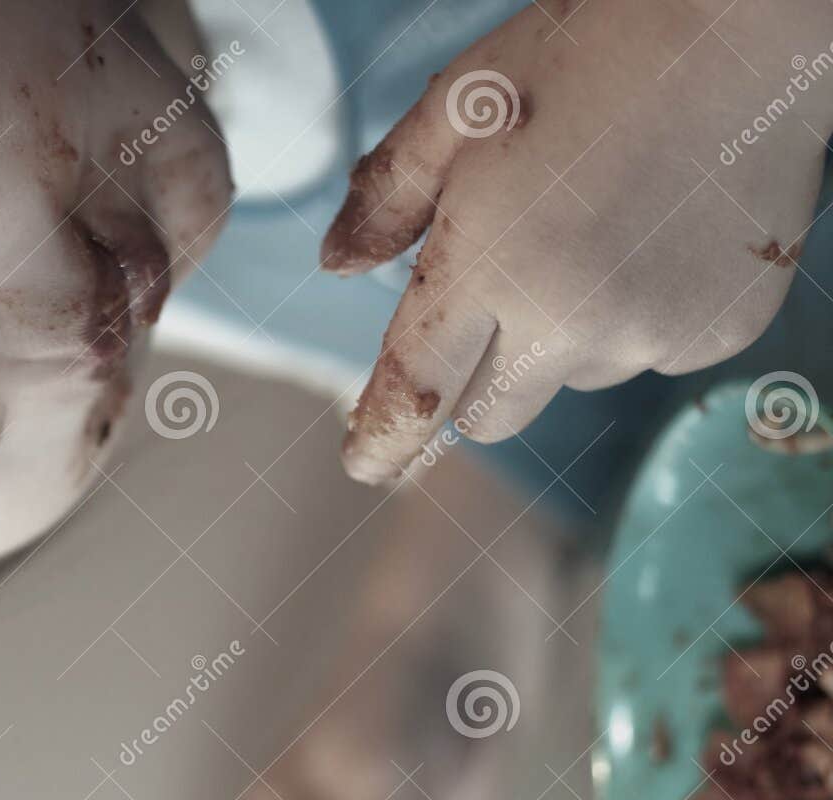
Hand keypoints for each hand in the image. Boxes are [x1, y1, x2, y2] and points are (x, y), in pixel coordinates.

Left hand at [322, 0, 832, 483]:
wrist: (753, 24)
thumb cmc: (591, 49)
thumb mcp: (459, 106)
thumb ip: (389, 196)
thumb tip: (336, 266)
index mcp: (492, 268)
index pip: (415, 392)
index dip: (380, 440)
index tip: (364, 465)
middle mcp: (571, 322)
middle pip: (490, 414)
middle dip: (470, 380)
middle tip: (490, 301)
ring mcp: (652, 334)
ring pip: (573, 378)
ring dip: (563, 336)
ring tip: (594, 228)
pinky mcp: (719, 331)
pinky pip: (650, 353)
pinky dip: (636, 316)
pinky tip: (653, 235)